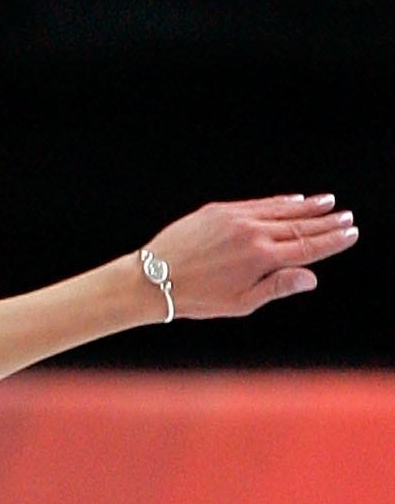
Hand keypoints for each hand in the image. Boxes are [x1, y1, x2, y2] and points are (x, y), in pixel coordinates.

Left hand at [142, 194, 356, 318]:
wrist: (151, 279)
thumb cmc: (196, 298)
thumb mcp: (240, 303)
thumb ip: (277, 287)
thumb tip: (312, 277)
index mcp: (261, 259)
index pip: (308, 247)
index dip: (332, 240)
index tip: (351, 233)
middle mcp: (252, 234)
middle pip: (299, 225)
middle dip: (326, 221)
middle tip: (348, 216)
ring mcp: (234, 219)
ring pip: (280, 210)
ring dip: (306, 206)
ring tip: (328, 202)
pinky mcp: (217, 211)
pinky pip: (256, 204)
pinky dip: (278, 202)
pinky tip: (293, 199)